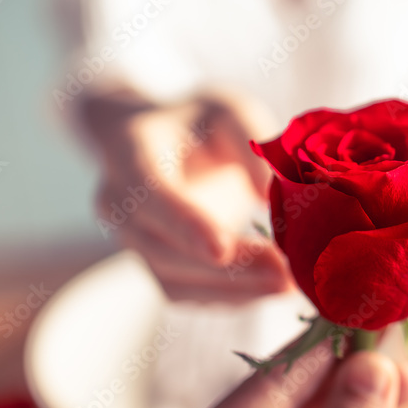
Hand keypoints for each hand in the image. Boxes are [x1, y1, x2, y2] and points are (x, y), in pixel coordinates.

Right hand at [81, 88, 292, 303]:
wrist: (164, 143)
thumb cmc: (200, 123)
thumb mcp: (229, 110)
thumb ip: (250, 141)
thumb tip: (270, 195)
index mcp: (129, 151)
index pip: (148, 192)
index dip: (183, 223)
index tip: (222, 249)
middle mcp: (119, 203)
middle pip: (162, 250)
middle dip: (225, 269)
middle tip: (283, 273)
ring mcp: (133, 241)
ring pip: (174, 282)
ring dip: (234, 290)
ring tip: (288, 284)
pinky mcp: (156, 267)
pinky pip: (188, 294)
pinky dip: (232, 297)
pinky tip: (273, 288)